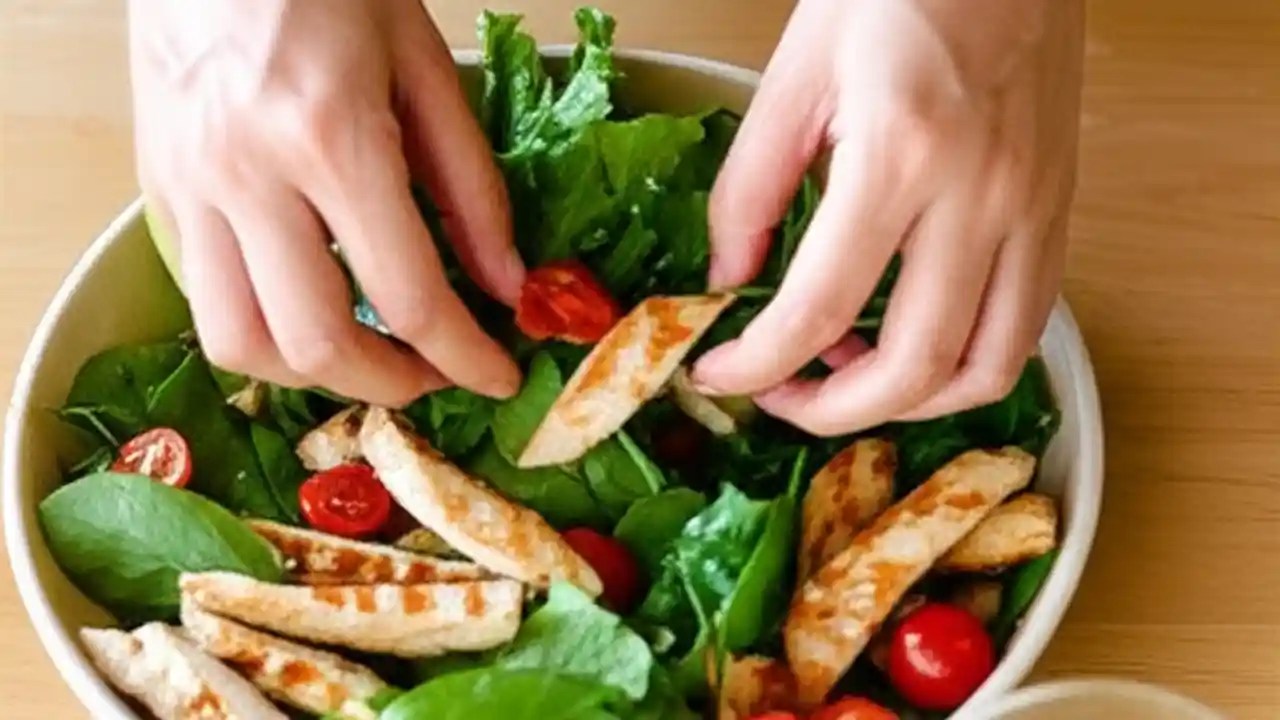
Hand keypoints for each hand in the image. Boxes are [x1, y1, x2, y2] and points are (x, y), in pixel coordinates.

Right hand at [130, 0, 523, 405]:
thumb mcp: (425, 66)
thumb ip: (470, 186)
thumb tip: (506, 283)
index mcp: (331, 137)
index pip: (407, 295)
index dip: (465, 357)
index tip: (498, 378)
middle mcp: (249, 176)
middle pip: (317, 343)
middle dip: (392, 385)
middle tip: (437, 375)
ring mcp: (191, 188)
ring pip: (240, 342)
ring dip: (316, 375)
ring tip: (370, 358)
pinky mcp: (160, 190)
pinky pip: (204, 298)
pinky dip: (264, 331)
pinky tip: (310, 311)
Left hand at [694, 0, 1083, 435]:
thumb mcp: (794, 78)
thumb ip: (751, 190)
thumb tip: (728, 279)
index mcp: (898, 155)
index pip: (815, 313)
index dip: (754, 367)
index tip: (718, 375)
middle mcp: (979, 196)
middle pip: (910, 369)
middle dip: (830, 413)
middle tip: (779, 398)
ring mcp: (1032, 208)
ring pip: (986, 369)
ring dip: (910, 403)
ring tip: (849, 378)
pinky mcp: (1058, 208)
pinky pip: (1026, 324)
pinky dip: (966, 363)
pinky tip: (913, 341)